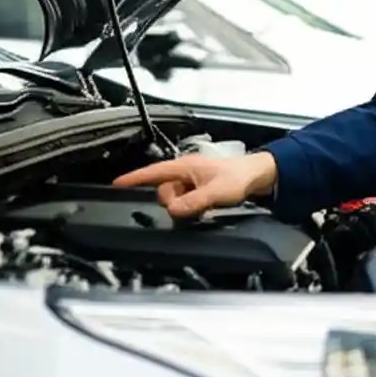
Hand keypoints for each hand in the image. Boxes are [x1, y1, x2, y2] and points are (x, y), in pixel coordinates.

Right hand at [112, 151, 277, 218]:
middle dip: (173, 202)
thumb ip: (194, 201)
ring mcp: (191, 180)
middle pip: (163, 191)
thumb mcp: (216, 192)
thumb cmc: (240, 176)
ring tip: (205, 204)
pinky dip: (190, 206)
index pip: (152, 172)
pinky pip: (185, 200)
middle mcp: (185, 172)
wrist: (259, 176)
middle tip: (194, 205)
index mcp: (185, 166)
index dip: (133, 178)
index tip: (115, 185)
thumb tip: (174, 210)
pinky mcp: (198, 189)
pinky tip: (204, 206)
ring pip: (174, 198)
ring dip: (185, 206)